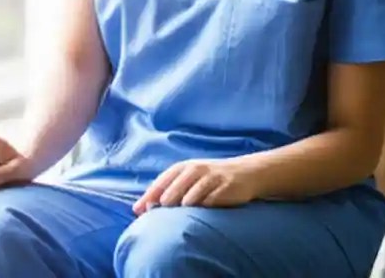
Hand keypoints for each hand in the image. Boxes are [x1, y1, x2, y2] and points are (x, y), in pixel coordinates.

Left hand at [132, 158, 259, 214]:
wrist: (246, 172)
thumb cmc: (209, 178)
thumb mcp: (187, 178)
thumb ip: (166, 190)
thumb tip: (139, 208)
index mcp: (182, 168)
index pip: (160, 183)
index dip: (149, 197)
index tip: (138, 211)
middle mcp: (195, 170)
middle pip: (173, 192)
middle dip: (165, 206)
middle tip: (161, 216)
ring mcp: (211, 178)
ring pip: (191, 199)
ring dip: (184, 209)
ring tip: (184, 215)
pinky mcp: (226, 188)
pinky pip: (210, 203)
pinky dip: (204, 210)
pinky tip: (203, 214)